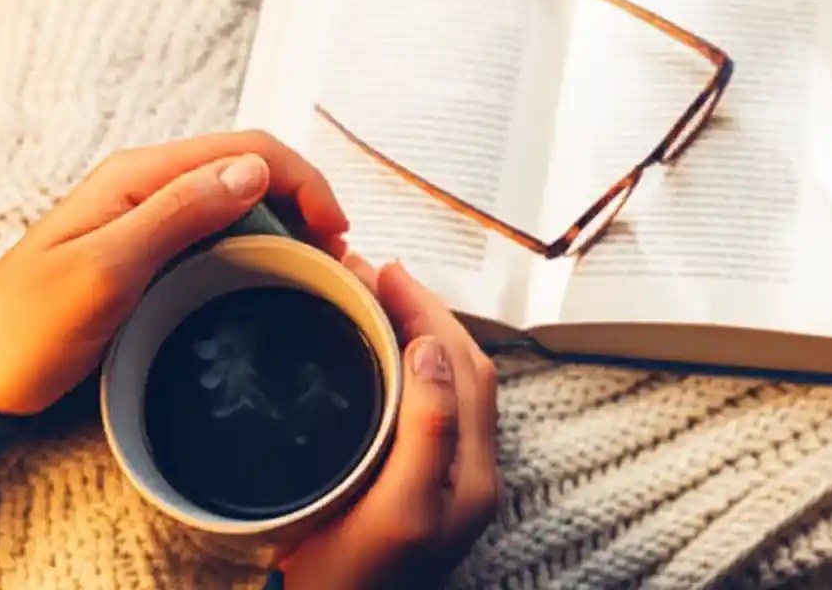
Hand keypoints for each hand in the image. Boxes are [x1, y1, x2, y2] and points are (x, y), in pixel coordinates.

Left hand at [0, 131, 347, 415]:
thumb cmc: (30, 326)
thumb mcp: (108, 269)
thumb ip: (181, 213)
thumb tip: (255, 170)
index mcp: (138, 177)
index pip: (246, 148)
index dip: (304, 179)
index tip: (337, 230)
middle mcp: (148, 186)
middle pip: (249, 168)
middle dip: (304, 199)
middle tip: (335, 255)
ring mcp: (149, 218)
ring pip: (239, 199)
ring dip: (286, 222)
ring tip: (315, 266)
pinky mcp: (150, 252)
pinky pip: (218, 231)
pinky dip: (258, 243)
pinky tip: (271, 274)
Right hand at [279, 257, 500, 589]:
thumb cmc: (356, 581)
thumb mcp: (397, 508)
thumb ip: (425, 430)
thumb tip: (429, 348)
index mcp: (474, 474)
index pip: (463, 367)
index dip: (428, 313)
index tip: (384, 272)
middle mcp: (471, 470)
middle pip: (460, 366)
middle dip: (423, 311)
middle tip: (371, 272)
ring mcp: (447, 475)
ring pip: (444, 380)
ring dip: (416, 331)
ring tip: (373, 296)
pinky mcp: (419, 479)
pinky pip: (423, 400)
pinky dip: (404, 362)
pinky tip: (376, 350)